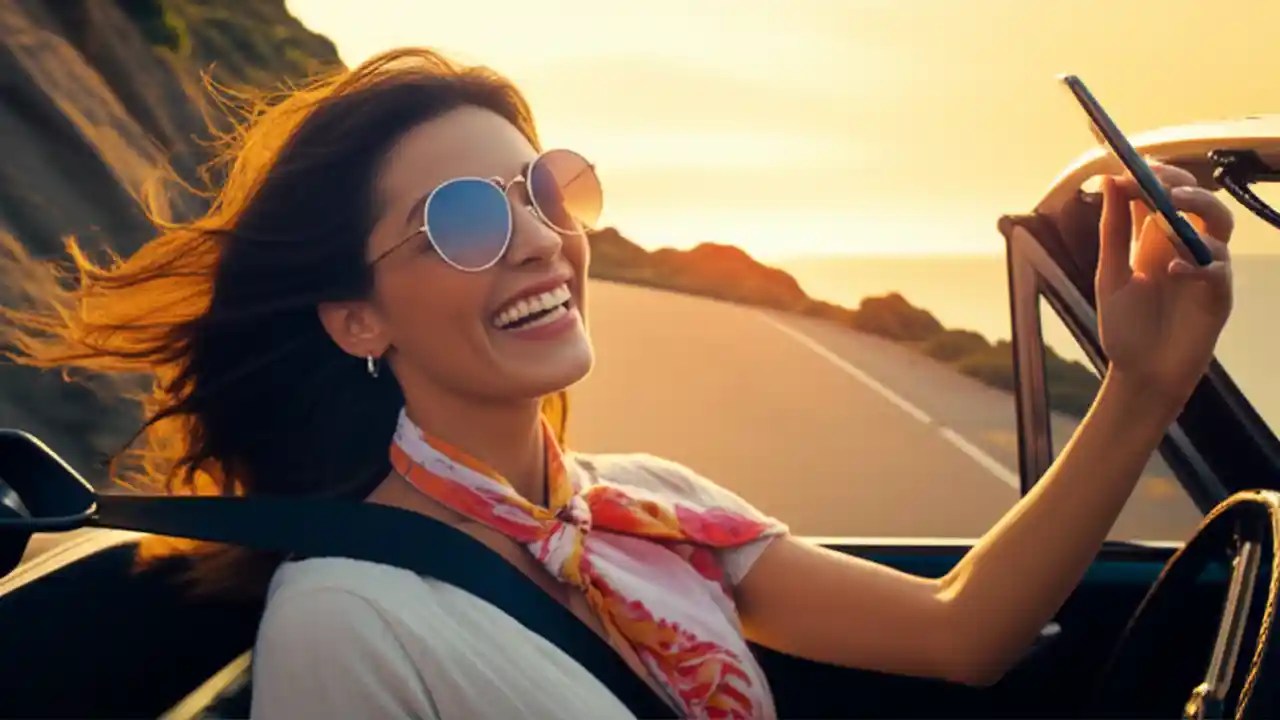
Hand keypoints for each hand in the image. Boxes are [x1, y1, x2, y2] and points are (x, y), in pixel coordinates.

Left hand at [1095, 164, 1233, 407]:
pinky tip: (1171, 270)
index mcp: (1155, 240)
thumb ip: (1112, 231)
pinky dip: (1196, 265)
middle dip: (1180, 185)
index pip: (1163, 194)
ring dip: (1197, 212)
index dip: (1152, 176)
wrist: (1140, 373)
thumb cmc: (1124, 327)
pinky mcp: (1217, 296)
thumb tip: (1109, 180)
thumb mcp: (1109, 275)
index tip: (1130, 169)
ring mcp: (1205, 268)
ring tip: (1168, 215)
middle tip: (1157, 184)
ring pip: (1220, 223)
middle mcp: (1185, 247)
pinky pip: (1217, 270)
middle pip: (1198, 199)